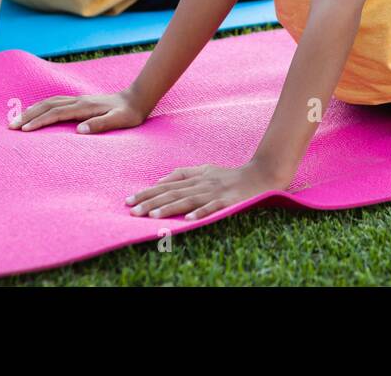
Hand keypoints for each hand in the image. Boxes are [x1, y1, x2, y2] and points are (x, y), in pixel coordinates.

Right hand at [11, 91, 146, 132]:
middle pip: (47, 105)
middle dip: (28, 115)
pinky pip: (54, 102)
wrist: (136, 99)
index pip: (56, 113)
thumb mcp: (119, 121)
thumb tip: (80, 130)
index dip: (40, 121)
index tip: (25, 130)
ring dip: (31, 110)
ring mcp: (77, 99)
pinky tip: (34, 112)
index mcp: (84, 107)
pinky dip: (40, 106)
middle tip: (11, 127)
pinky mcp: (78, 101)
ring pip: (48, 102)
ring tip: (16, 120)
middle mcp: (77, 101)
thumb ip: (100, 124)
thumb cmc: (129, 113)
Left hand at [126, 160, 287, 220]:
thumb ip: (183, 174)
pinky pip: (213, 207)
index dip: (148, 192)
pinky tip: (188, 219)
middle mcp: (202, 183)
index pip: (167, 185)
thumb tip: (159, 182)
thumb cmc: (229, 176)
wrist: (260, 175)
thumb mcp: (205, 170)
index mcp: (196, 176)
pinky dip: (201, 212)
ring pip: (188, 200)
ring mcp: (215, 192)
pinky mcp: (228, 200)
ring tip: (152, 216)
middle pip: (173, 193)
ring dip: (169, 208)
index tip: (129, 201)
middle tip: (132, 211)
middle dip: (151, 202)